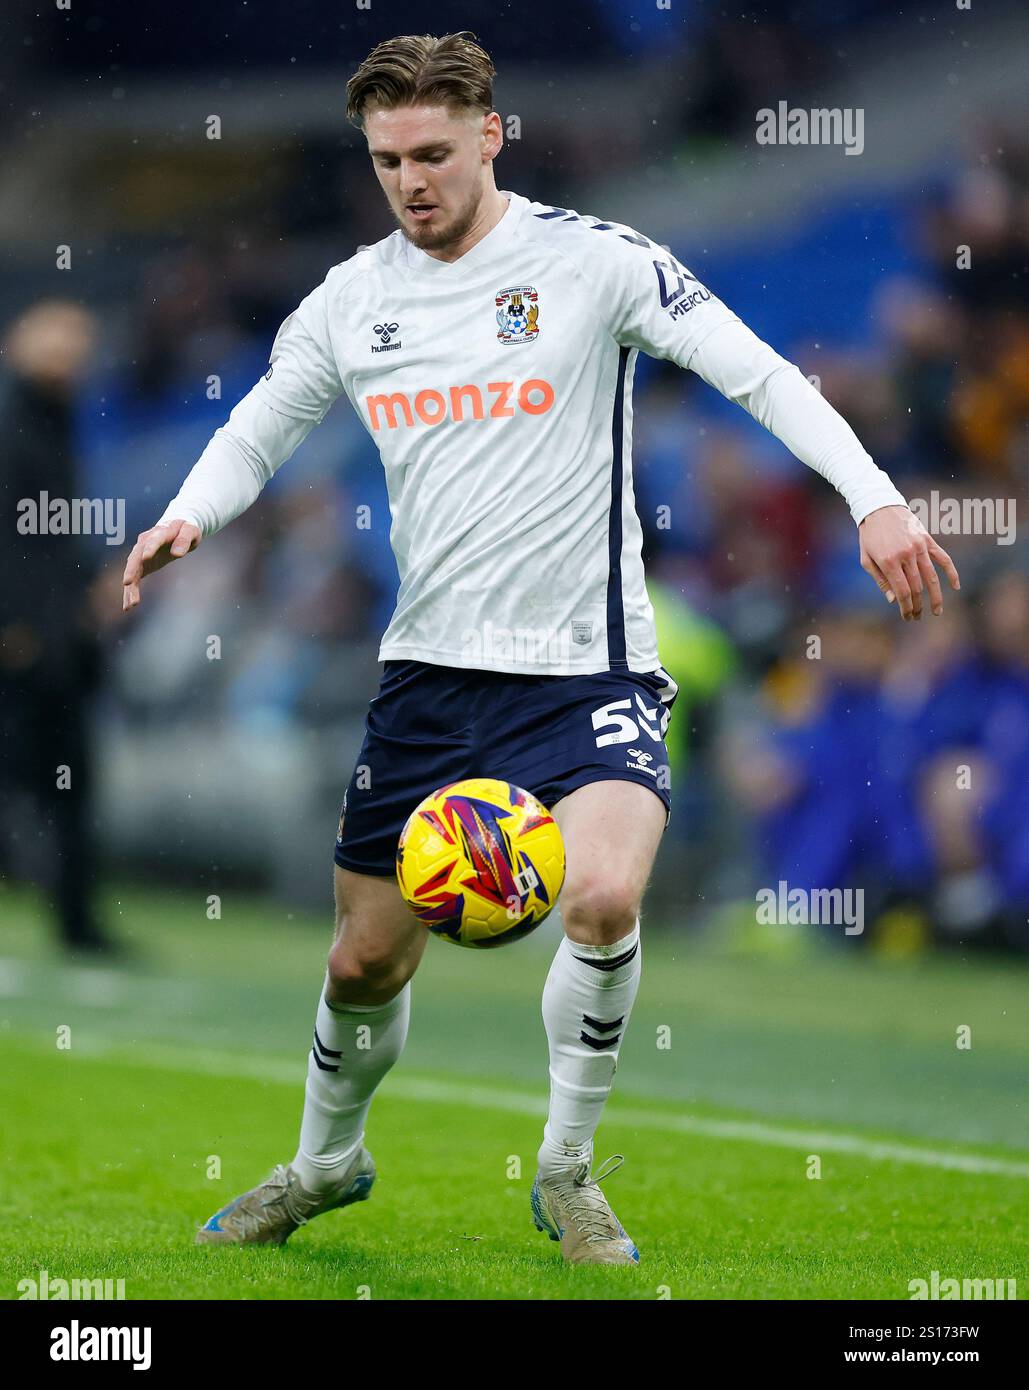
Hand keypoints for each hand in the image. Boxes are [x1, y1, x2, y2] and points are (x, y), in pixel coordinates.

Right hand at [122, 519, 200, 610]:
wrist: (178, 528)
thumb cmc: (186, 528)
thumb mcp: (191, 531)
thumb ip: (184, 539)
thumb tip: (177, 553)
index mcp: (159, 532)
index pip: (153, 540)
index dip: (149, 548)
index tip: (146, 558)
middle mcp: (145, 542)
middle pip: (135, 556)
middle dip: (131, 569)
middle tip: (128, 583)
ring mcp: (141, 554)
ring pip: (132, 570)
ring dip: (130, 587)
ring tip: (130, 604)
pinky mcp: (141, 565)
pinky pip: (134, 578)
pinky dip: (131, 591)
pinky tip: (129, 606)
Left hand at [859, 505, 959, 620]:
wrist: (879, 507)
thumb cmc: (870, 536)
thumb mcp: (866, 559)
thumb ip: (881, 580)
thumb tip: (894, 600)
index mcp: (889, 561)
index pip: (902, 591)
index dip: (906, 607)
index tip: (907, 617)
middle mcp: (906, 555)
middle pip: (917, 587)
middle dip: (918, 606)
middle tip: (917, 617)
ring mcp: (919, 547)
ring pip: (931, 577)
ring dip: (936, 597)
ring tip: (937, 611)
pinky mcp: (927, 540)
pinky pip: (943, 558)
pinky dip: (951, 572)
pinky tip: (956, 586)